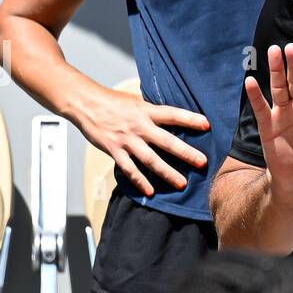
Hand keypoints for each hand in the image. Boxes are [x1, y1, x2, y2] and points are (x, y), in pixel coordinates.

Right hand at [79, 87, 209, 197]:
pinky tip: (151, 191)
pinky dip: (140, 181)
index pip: (173, 114)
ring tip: (182, 184)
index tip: (208, 125)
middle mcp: (139, 126)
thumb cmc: (113, 101)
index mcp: (146, 110)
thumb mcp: (137, 100)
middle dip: (185, 153)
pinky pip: (129, 169)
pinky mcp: (114, 150)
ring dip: (167, 172)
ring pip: (150, 159)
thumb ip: (153, 111)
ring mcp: (127, 140)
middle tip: (203, 163)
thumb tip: (174, 117)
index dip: (190, 119)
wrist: (85, 103)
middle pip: (166, 141)